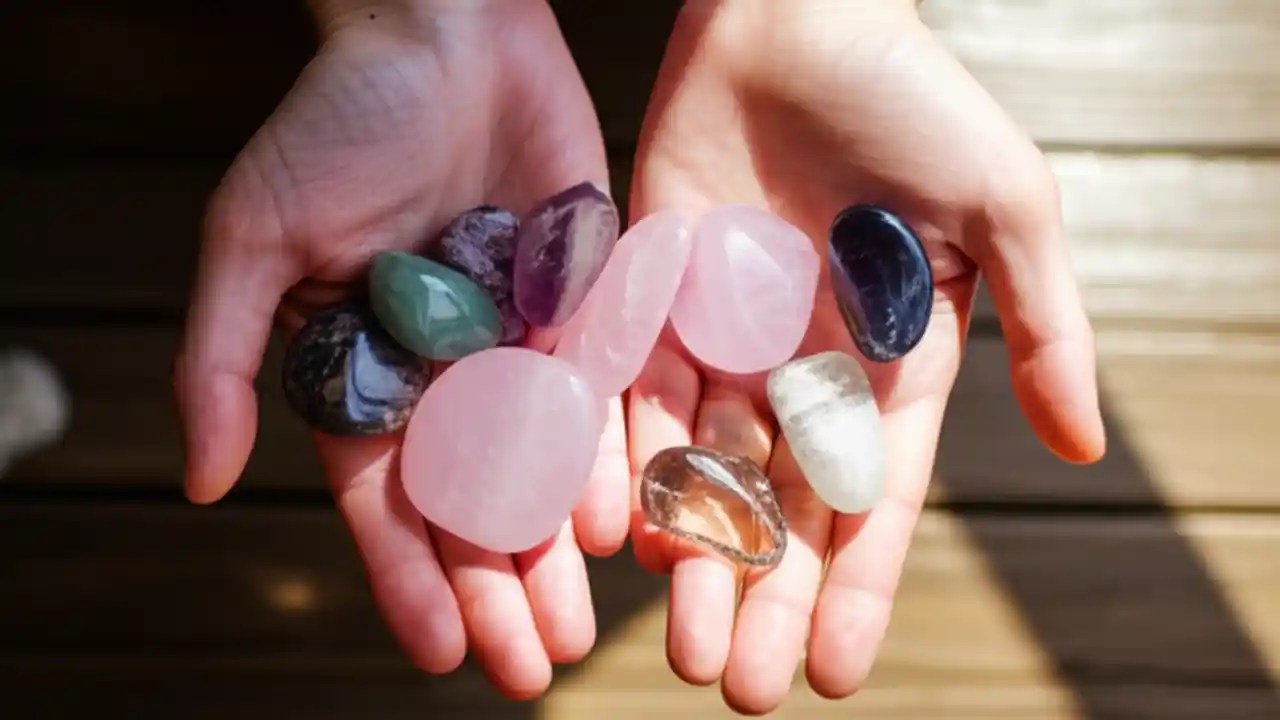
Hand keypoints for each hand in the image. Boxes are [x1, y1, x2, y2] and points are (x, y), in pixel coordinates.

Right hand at [173, 0, 630, 697]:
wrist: (445, 29)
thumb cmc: (338, 121)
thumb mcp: (253, 234)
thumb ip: (224, 357)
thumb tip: (195, 484)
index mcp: (368, 372)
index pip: (387, 500)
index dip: (410, 578)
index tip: (443, 651)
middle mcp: (450, 374)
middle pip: (477, 506)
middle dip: (500, 589)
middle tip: (532, 666)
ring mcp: (522, 344)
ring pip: (546, 471)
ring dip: (561, 552)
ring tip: (582, 625)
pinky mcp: (588, 302)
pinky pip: (606, 396)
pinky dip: (615, 459)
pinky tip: (629, 520)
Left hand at [627, 0, 1105, 712]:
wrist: (794, 14)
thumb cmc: (912, 97)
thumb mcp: (1004, 207)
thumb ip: (1044, 323)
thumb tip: (1085, 445)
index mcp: (891, 360)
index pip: (875, 494)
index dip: (860, 584)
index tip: (841, 672)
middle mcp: (806, 365)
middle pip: (785, 506)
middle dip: (769, 598)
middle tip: (745, 689)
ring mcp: (725, 340)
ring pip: (706, 471)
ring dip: (698, 560)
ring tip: (686, 647)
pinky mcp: (653, 302)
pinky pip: (632, 401)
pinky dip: (626, 468)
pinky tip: (624, 540)